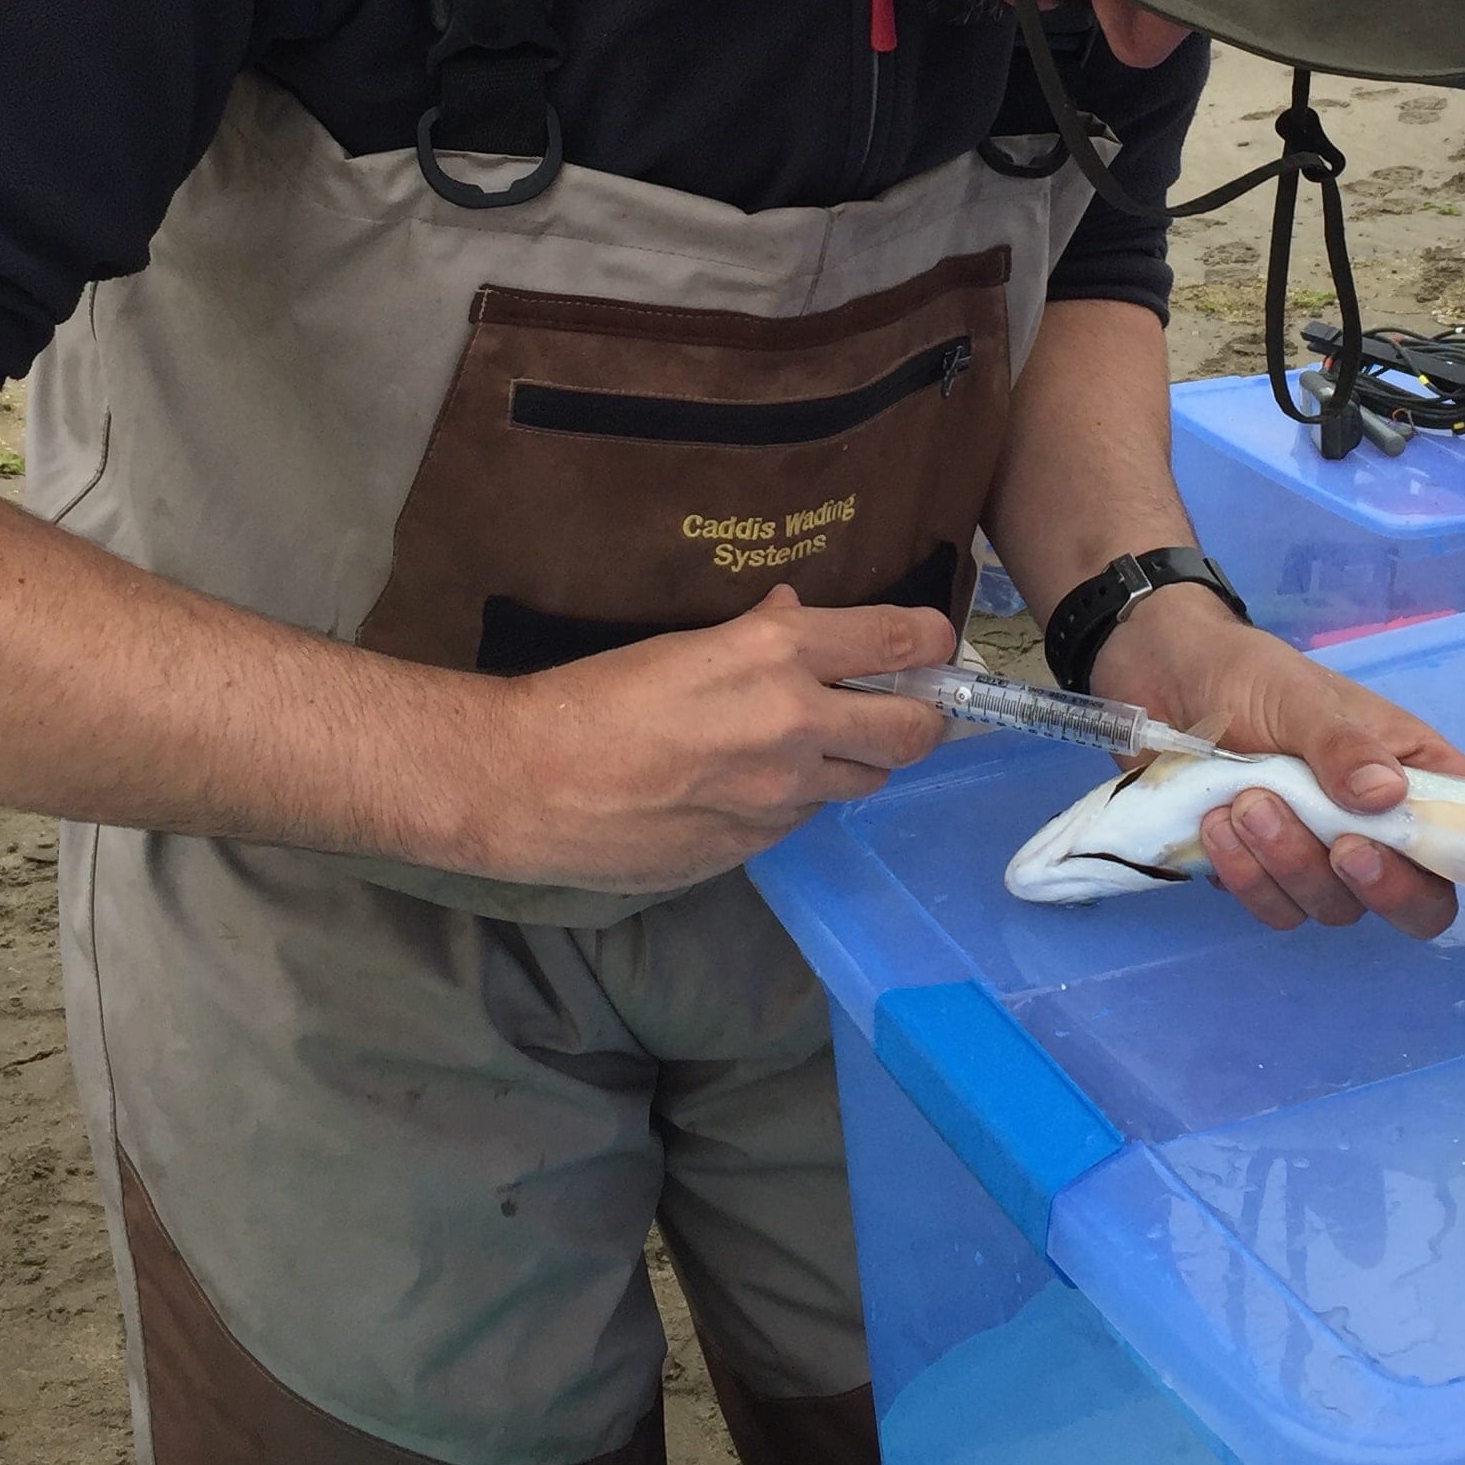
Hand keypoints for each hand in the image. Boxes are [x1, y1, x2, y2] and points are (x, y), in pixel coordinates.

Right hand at [459, 584, 955, 892]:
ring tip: (811, 744)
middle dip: (921, 715)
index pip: (904, 640)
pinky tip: (745, 786)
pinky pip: (804, 819)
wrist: (528, 780)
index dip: (936, 642)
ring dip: (853, 760)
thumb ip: (761, 636)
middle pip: (916, 730)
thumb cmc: (596, 695)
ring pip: (865, 780)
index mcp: (778, 656)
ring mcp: (780, 797)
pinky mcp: (756, 847)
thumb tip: (799, 617)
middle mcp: (795, 724)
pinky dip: (795, 800)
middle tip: (901, 706)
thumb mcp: (687, 643)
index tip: (935, 645)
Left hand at [1091, 588, 1464, 941]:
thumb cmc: (1247, 675)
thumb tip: (1389, 797)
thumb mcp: (1298, 694)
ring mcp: (1320, 857)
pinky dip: (1249, 876)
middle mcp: (1379, 825)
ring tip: (1246, 803)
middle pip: (1420, 900)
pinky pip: (1276, 908)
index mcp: (1414, 772)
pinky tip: (1216, 824)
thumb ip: (1342, 744)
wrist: (1159, 681)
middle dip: (1386, 887)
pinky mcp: (1265, 876)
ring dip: (1294, 866)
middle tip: (1343, 848)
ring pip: (1339, 909)